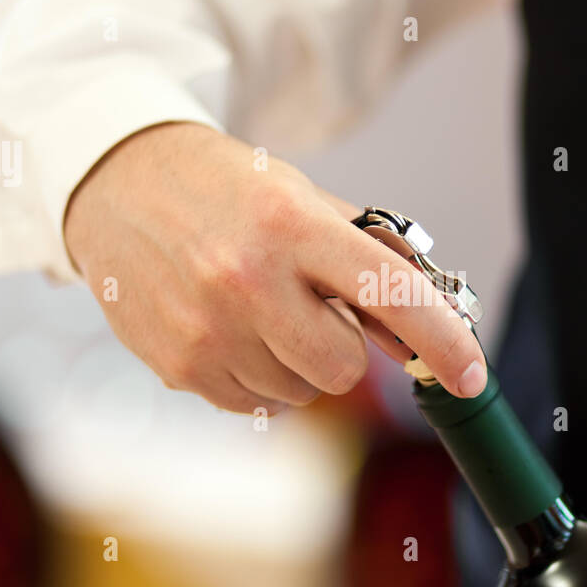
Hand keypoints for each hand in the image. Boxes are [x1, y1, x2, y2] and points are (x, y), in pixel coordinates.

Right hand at [64, 122, 487, 414]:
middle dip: (343, 349)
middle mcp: (246, 278)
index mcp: (290, 224)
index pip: (390, 292)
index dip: (442, 341)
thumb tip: (427, 328)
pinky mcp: (177, 365)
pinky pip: (254, 404)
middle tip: (315, 310)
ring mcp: (206, 328)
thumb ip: (368, 260)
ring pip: (299, 393)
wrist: (116, 183)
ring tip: (258, 309)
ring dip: (296, 362)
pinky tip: (230, 328)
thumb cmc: (223, 189)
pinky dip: (257, 376)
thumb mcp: (301, 200)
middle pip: (343, 369)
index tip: (470, 374)